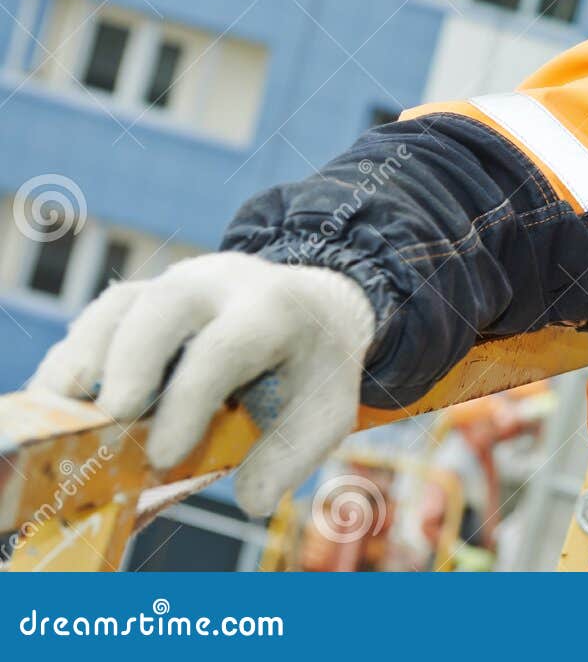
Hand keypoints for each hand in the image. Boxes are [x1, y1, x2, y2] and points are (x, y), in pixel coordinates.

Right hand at [29, 252, 375, 515]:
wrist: (316, 307)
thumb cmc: (315, 367)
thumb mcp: (327, 409)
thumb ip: (294, 454)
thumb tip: (252, 500)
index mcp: (275, 312)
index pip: (225, 348)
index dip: (189, 400)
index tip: (162, 457)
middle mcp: (224, 286)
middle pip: (165, 305)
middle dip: (131, 361)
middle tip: (113, 418)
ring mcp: (180, 283)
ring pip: (122, 305)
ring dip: (86, 359)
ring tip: (65, 415)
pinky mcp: (147, 295)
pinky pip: (101, 317)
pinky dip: (76, 357)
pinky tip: (62, 402)